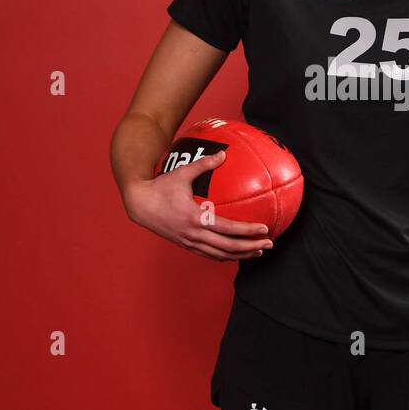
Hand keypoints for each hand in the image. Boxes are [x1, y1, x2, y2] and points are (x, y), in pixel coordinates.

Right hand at [122, 150, 273, 261]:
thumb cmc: (160, 187)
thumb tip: (224, 153)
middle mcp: (193, 234)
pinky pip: (210, 254)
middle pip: (228, 247)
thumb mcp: (181, 173)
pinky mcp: (186, 244)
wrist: (139, 204)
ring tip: (258, 252)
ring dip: (240, 255)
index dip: (247, 231)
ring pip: (220, 254)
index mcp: (195, 218)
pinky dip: (226, 255)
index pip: (227, 229)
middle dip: (250, 247)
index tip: (264, 229)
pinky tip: (237, 252)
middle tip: (269, 244)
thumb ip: (204, 164)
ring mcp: (189, 242)